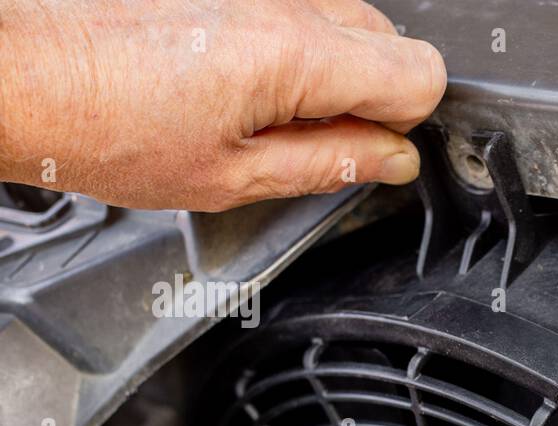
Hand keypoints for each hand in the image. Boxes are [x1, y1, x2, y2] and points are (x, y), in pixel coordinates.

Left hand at [0, 0, 445, 209]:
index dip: (404, 123)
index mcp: (293, 55)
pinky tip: (243, 83)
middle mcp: (283, 2)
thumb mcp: (232, 177)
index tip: (370, 149)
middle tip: (316, 138)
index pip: (419, 74)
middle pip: (393, 39)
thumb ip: (330, 164)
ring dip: (334, 70)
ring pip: (349, 19)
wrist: (25, 76)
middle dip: (375, 94)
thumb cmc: (105, 126)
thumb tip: (392, 161)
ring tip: (270, 112)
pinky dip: (294, 48)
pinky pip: (300, 9)